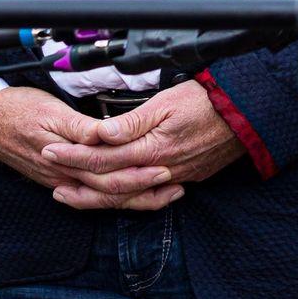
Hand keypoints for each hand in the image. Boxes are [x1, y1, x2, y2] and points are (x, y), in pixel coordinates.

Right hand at [0, 87, 182, 210]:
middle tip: (175, 184)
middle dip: (144, 191)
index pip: (108, 177)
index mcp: (66, 160)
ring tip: (161, 193)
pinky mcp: (57, 177)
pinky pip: (89, 193)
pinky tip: (127, 193)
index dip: (138, 175)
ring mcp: (60, 180)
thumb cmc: (17, 109)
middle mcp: (64, 176)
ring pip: (101, 197)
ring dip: (132, 197)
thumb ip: (79, 127)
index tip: (164, 168)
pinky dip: (112, 195)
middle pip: (109, 192)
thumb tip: (105, 135)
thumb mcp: (50, 110)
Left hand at [43, 79, 244, 210]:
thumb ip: (132, 121)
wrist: (247, 114)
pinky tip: (114, 195)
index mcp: (151, 149)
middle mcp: (160, 169)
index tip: (49, 149)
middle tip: (50, 172)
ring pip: (127, 195)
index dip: (73, 155)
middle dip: (76, 177)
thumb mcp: (166, 102)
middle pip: (109, 182)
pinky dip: (126, 198)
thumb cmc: (207, 100)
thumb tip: (100, 133)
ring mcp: (173, 177)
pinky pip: (148, 195)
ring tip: (72, 194)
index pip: (102, 157)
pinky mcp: (185, 178)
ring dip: (96, 196)